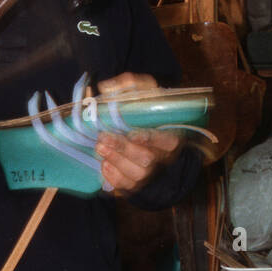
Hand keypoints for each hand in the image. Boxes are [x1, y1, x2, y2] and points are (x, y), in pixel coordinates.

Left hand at [94, 73, 180, 194]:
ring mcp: (150, 172)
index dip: (150, 139)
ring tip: (100, 148)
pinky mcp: (136, 184)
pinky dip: (112, 176)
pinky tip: (104, 163)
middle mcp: (163, 157)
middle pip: (147, 159)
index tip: (133, 133)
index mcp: (171, 135)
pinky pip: (126, 186)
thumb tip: (106, 87)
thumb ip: (128, 84)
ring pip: (137, 175)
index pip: (167, 141)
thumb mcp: (141, 91)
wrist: (137, 129)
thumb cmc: (141, 110)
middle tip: (103, 138)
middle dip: (123, 149)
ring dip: (116, 161)